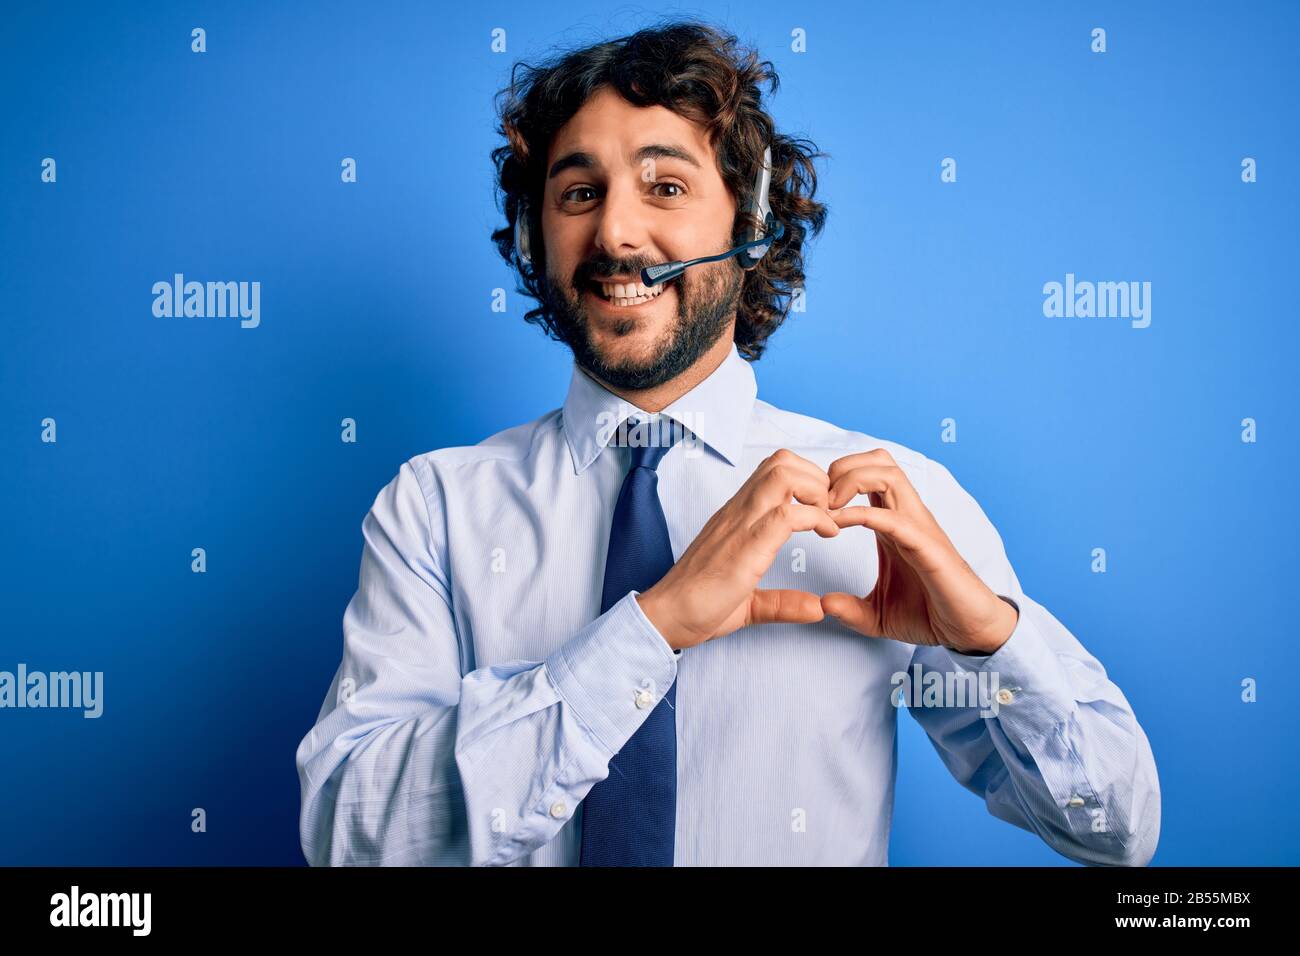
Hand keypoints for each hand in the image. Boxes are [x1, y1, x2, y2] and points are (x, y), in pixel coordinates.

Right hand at [637, 449, 840, 649]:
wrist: (666, 617)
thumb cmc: (698, 606)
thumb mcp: (749, 602)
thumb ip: (782, 602)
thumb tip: (816, 608)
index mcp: (737, 517)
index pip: (772, 470)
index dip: (807, 480)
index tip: (823, 511)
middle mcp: (738, 512)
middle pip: (781, 461)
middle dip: (817, 478)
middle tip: (829, 511)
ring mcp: (740, 525)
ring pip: (784, 476)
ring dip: (816, 491)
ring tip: (827, 519)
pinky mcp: (746, 546)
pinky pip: (786, 514)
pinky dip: (816, 517)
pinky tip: (826, 534)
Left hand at [819, 449, 1017, 654]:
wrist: (969, 632)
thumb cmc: (930, 614)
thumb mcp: (878, 616)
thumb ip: (851, 610)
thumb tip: (825, 604)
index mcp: (893, 523)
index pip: (868, 475)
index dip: (836, 479)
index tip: (811, 505)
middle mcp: (907, 517)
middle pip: (879, 461)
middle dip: (843, 467)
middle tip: (819, 498)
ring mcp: (918, 528)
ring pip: (889, 474)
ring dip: (852, 481)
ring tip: (828, 507)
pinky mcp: (928, 547)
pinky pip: (894, 517)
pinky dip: (861, 514)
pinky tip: (838, 525)